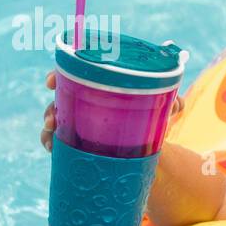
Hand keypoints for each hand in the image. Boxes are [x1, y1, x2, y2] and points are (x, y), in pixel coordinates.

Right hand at [41, 69, 181, 151]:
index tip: (50, 82)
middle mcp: (87, 102)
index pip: (74, 75)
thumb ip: (171, 104)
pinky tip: (53, 151)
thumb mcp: (162, 109)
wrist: (152, 146)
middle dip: (51, 107)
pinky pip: (60, 141)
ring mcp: (81, 121)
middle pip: (60, 99)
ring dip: (48, 128)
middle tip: (52, 119)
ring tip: (52, 137)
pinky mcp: (80, 141)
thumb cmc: (152, 118)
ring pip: (56, 120)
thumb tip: (177, 104)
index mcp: (101, 87)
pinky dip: (52, 144)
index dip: (58, 75)